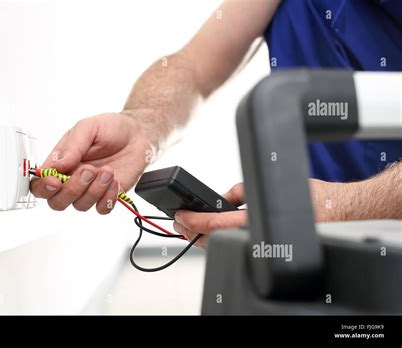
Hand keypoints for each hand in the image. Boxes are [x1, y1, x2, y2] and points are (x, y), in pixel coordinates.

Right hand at [30, 113, 152, 213]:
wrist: (137, 133)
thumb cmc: (109, 128)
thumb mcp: (88, 127)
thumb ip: (72, 147)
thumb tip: (57, 165)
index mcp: (60, 163)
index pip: (40, 184)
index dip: (43, 188)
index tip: (56, 181)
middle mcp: (72, 179)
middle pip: (57, 202)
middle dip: (72, 189)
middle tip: (89, 170)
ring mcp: (90, 189)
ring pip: (80, 206)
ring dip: (94, 190)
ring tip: (108, 170)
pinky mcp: (108, 196)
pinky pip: (101, 209)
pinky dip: (108, 198)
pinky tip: (114, 181)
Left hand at [172, 179, 348, 248]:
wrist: (341, 213)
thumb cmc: (312, 199)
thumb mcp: (269, 184)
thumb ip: (241, 192)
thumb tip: (221, 199)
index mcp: (258, 223)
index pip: (215, 224)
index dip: (193, 221)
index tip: (180, 216)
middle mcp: (258, 239)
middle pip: (213, 240)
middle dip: (191, 232)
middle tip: (178, 223)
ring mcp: (262, 246)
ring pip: (222, 245)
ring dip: (202, 237)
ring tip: (188, 227)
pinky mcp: (266, 248)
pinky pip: (236, 245)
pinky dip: (219, 239)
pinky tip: (210, 233)